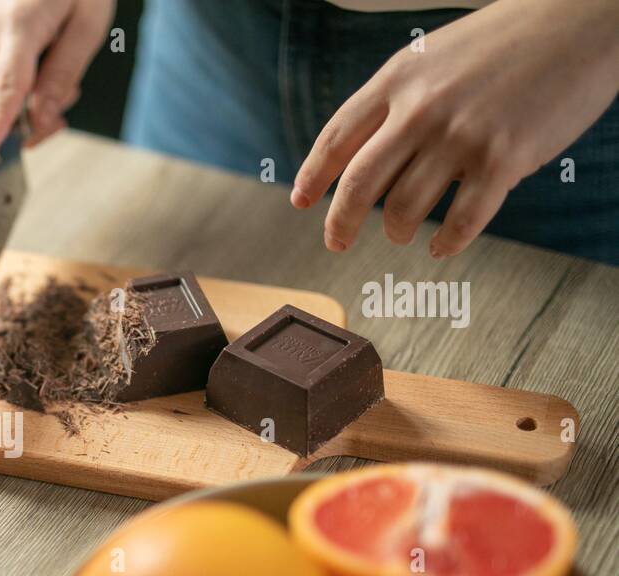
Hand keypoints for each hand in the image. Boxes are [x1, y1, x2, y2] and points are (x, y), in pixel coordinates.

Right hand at [0, 0, 115, 159]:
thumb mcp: (88, 23)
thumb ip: (63, 76)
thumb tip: (40, 120)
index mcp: (18, 24)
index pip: (5, 86)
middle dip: (21, 126)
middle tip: (59, 120)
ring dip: (15, 107)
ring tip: (49, 74)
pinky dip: (5, 89)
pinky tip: (29, 64)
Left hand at [291, 0, 618, 257]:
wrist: (581, 20)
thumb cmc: (506, 40)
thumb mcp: (433, 57)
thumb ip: (397, 100)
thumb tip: (363, 151)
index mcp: (398, 79)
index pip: (337, 137)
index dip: (314, 176)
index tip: (300, 203)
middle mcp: (421, 110)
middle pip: (359, 184)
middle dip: (340, 222)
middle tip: (336, 242)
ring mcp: (461, 137)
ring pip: (404, 209)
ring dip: (396, 230)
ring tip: (399, 232)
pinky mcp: (503, 160)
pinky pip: (462, 221)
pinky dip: (446, 242)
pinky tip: (441, 247)